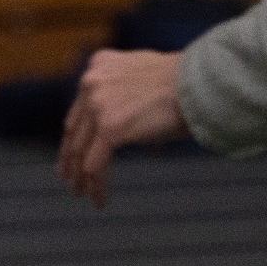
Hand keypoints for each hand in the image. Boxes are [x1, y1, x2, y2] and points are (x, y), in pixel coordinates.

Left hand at [58, 49, 188, 207]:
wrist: (198, 83)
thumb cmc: (184, 83)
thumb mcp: (143, 77)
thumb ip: (126, 93)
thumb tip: (128, 127)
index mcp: (98, 66)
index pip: (79, 108)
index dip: (73, 134)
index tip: (70, 151)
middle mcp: (91, 83)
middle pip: (73, 129)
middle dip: (70, 157)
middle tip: (68, 177)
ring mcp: (98, 105)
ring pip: (80, 150)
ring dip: (79, 176)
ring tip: (82, 193)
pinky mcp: (110, 128)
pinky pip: (95, 164)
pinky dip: (96, 185)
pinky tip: (99, 199)